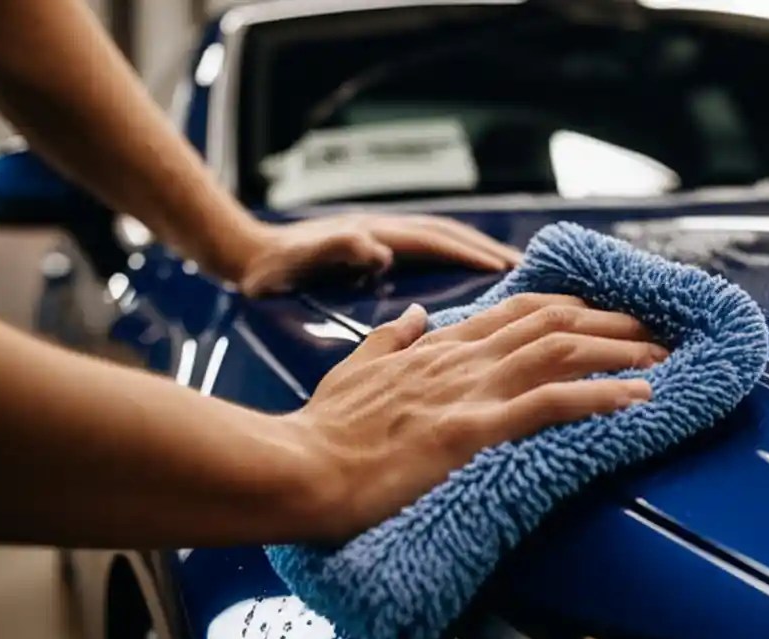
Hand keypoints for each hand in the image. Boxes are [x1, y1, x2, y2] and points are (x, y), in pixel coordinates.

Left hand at [238, 214, 522, 295]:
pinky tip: (463, 278)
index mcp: (372, 233)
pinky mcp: (372, 250)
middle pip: (446, 234)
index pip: (434, 242)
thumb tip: (380, 249)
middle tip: (526, 268)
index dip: (471, 255)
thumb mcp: (297, 261)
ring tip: (507, 270)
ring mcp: (378, 237)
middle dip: (486, 248)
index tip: (507, 270)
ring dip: (474, 251)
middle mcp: (381, 230)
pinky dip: (452, 258)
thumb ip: (336, 249)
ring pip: (439, 240)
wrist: (242, 256)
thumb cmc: (269, 268)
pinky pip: (425, 252)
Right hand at [277, 294, 663, 541]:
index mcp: (438, 346)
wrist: (300, 469)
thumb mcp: (356, 368)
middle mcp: (462, 358)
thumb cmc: (323, 431)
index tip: (604, 314)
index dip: (569, 307)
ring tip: (664, 356)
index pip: (516, 311)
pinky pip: (554, 404)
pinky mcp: (475, 429)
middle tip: (653, 330)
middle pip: (553, 323)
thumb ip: (393, 338)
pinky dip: (603, 396)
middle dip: (610, 323)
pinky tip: (640, 398)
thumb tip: (418, 315)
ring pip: (562, 352)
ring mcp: (471, 390)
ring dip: (620, 351)